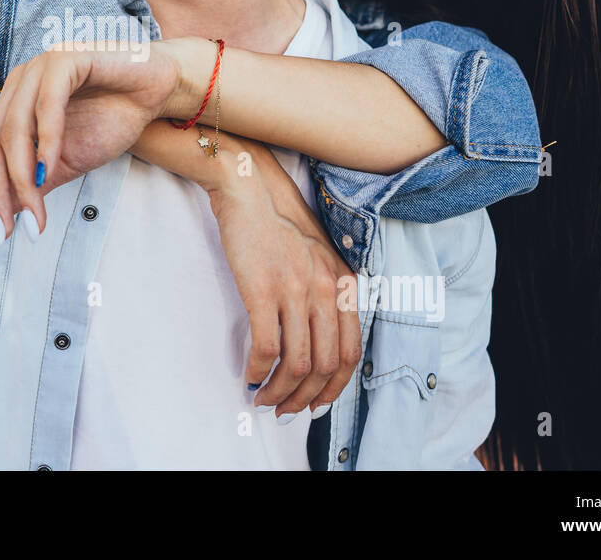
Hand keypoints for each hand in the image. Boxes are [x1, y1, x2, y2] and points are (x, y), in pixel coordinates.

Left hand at [0, 43, 178, 238]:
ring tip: (35, 213)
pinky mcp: (65, 59)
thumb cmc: (110, 121)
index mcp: (9, 109)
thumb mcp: (62, 166)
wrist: (155, 92)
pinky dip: (47, 139)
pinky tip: (52, 167)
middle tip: (4, 232)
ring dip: (22, 177)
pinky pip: (47, 104)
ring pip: (13, 128)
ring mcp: (37, 70)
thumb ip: (25, 189)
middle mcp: (16, 87)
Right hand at [206, 139, 360, 417]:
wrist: (250, 191)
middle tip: (284, 409)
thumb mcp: (318, 257)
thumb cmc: (279, 223)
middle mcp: (326, 290)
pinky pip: (266, 347)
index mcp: (343, 285)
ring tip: (264, 399)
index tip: (316, 403)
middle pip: (324, 365)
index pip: (350, 353)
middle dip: (305, 397)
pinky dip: (258, 371)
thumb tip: (316, 340)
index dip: (334, 387)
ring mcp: (296, 291)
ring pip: (296, 362)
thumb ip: (326, 292)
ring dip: (279, 391)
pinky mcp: (263, 290)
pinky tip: (249, 376)